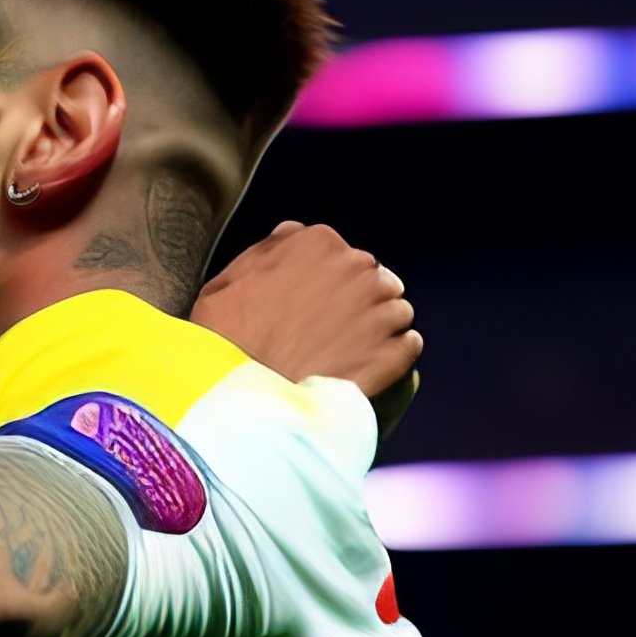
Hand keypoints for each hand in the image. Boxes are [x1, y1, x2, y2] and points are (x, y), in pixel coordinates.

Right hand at [193, 222, 422, 445]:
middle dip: (360, 302)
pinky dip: (396, 354)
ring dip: (381, 327)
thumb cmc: (225, 343)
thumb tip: (291, 236)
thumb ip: (267, 252)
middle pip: (375, 279)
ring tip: (353, 351)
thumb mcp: (226, 284)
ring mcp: (379, 311)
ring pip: (397, 310)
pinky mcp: (393, 352)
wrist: (245, 400)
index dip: (331, 282)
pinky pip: (409, 344)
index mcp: (318, 244)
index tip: (317, 305)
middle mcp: (357, 269)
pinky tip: (372, 366)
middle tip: (334, 332)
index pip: (343, 255)